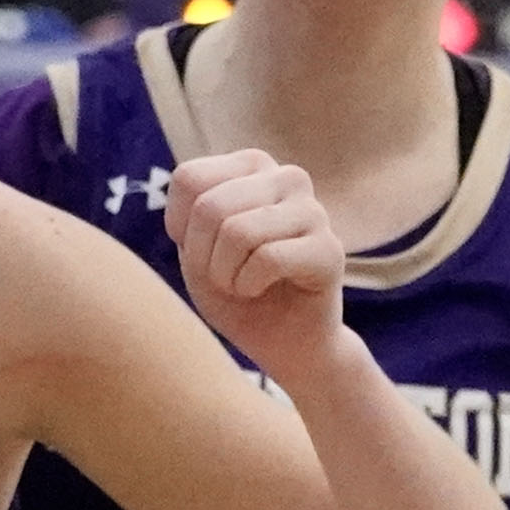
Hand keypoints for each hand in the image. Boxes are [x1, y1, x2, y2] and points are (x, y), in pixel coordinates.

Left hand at [164, 148, 349, 386]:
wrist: (282, 343)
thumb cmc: (234, 291)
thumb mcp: (196, 245)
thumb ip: (191, 206)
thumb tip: (184, 176)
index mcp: (254, 166)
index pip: (189, 179)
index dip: (180, 228)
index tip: (202, 252)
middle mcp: (287, 177)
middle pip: (209, 207)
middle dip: (202, 256)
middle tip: (223, 277)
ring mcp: (313, 210)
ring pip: (237, 231)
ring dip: (225, 274)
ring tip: (243, 283)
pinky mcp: (329, 249)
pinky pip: (266, 258)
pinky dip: (248, 285)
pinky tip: (262, 290)